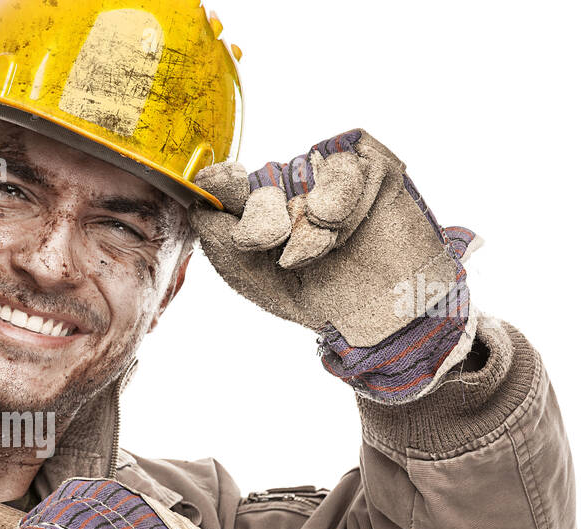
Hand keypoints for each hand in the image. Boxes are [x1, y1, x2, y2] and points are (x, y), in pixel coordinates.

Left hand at [191, 129, 480, 402]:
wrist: (384, 316)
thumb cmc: (321, 296)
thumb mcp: (258, 281)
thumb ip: (222, 243)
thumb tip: (196, 204)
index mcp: (260, 210)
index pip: (230, 184)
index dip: (220, 182)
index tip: (216, 184)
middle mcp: (292, 186)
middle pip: (262, 178)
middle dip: (263, 218)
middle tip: (272, 243)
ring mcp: (330, 173)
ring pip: (308, 168)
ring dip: (312, 220)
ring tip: (322, 251)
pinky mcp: (372, 165)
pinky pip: (349, 161)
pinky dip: (345, 200)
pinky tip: (347, 230)